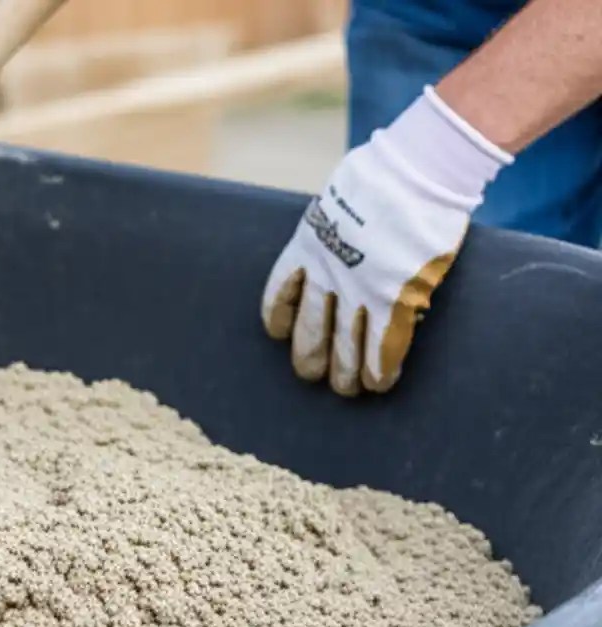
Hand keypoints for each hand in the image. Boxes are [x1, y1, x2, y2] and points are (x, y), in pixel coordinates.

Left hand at [261, 86, 511, 395]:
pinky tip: (379, 384)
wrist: (416, 169)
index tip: (278, 333)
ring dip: (345, 372)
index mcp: (307, 246)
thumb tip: (339, 226)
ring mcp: (360, 289)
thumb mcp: (336, 197)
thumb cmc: (383, 172)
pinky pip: (384, 345)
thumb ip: (332, 223)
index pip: (281, 292)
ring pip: (345, 345)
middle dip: (310, 356)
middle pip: (311, 329)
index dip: (280, 317)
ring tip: (346, 389)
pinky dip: (381, 368)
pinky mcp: (396, 298)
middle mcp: (327, 274)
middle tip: (311, 374)